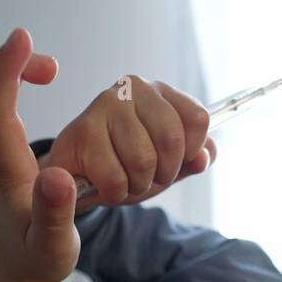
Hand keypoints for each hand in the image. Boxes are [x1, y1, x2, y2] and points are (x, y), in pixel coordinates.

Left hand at [0, 27, 79, 281]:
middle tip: (51, 68)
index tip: (24, 39)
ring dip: (4, 74)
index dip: (7, 69)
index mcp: (6, 172)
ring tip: (45, 74)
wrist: (18, 278)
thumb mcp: (55, 246)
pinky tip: (31, 95)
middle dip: (8, 65)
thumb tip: (58, 177)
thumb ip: (56, 213)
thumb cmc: (39, 263)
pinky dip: (5, 89)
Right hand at [43, 74, 216, 211]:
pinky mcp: (82, 130)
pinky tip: (102, 183)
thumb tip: (204, 157)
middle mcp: (133, 88)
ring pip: (143, 161)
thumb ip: (192, 160)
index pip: (198, 119)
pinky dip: (114, 193)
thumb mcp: (167, 164)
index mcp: (160, 92)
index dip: (190, 153)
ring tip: (122, 178)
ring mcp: (105, 104)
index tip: (172, 162)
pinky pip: (115, 178)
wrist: (77, 177)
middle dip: (163, 173)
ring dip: (136, 184)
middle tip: (145, 176)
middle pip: (172, 139)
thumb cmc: (124, 164)